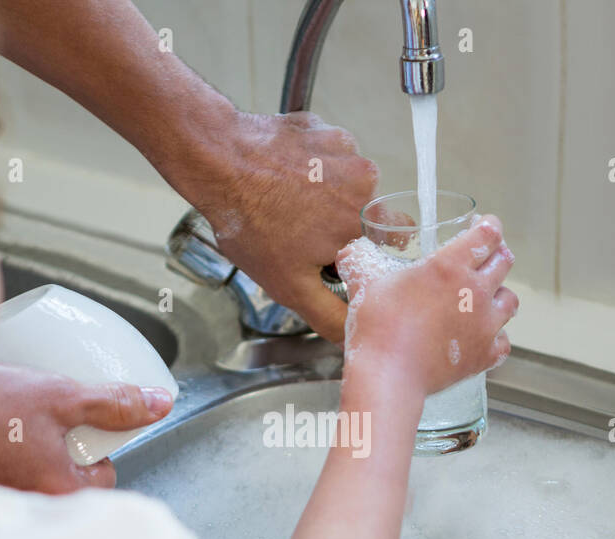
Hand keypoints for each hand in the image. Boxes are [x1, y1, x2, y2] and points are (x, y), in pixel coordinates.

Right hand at [0, 363, 172, 493]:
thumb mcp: (58, 395)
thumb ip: (114, 403)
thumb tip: (158, 404)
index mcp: (59, 489)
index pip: (103, 478)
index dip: (94, 448)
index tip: (73, 429)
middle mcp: (31, 510)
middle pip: (68, 485)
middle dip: (59, 457)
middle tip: (34, 427)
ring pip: (33, 485)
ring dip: (26, 462)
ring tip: (4, 432)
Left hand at [180, 111, 377, 342]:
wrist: (217, 162)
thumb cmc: (251, 223)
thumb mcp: (290, 285)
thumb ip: (330, 314)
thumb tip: (353, 335)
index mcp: (366, 221)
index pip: (396, 239)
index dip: (366, 251)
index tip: (339, 253)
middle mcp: (366, 181)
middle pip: (369, 211)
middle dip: (342, 223)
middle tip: (304, 229)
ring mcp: (345, 148)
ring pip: (348, 183)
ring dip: (325, 195)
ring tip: (288, 203)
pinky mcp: (324, 128)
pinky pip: (329, 155)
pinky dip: (311, 167)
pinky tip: (283, 177)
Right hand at [337, 215, 516, 396]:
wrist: (389, 374)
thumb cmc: (377, 326)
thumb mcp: (363, 281)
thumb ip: (359, 259)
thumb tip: (350, 251)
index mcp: (450, 265)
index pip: (488, 234)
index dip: (489, 225)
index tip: (484, 225)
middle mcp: (475, 291)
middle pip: (504, 262)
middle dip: (497, 255)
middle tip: (485, 258)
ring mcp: (485, 325)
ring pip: (510, 300)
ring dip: (500, 295)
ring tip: (485, 299)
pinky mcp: (484, 355)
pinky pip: (504, 342)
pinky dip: (497, 338)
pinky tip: (483, 337)